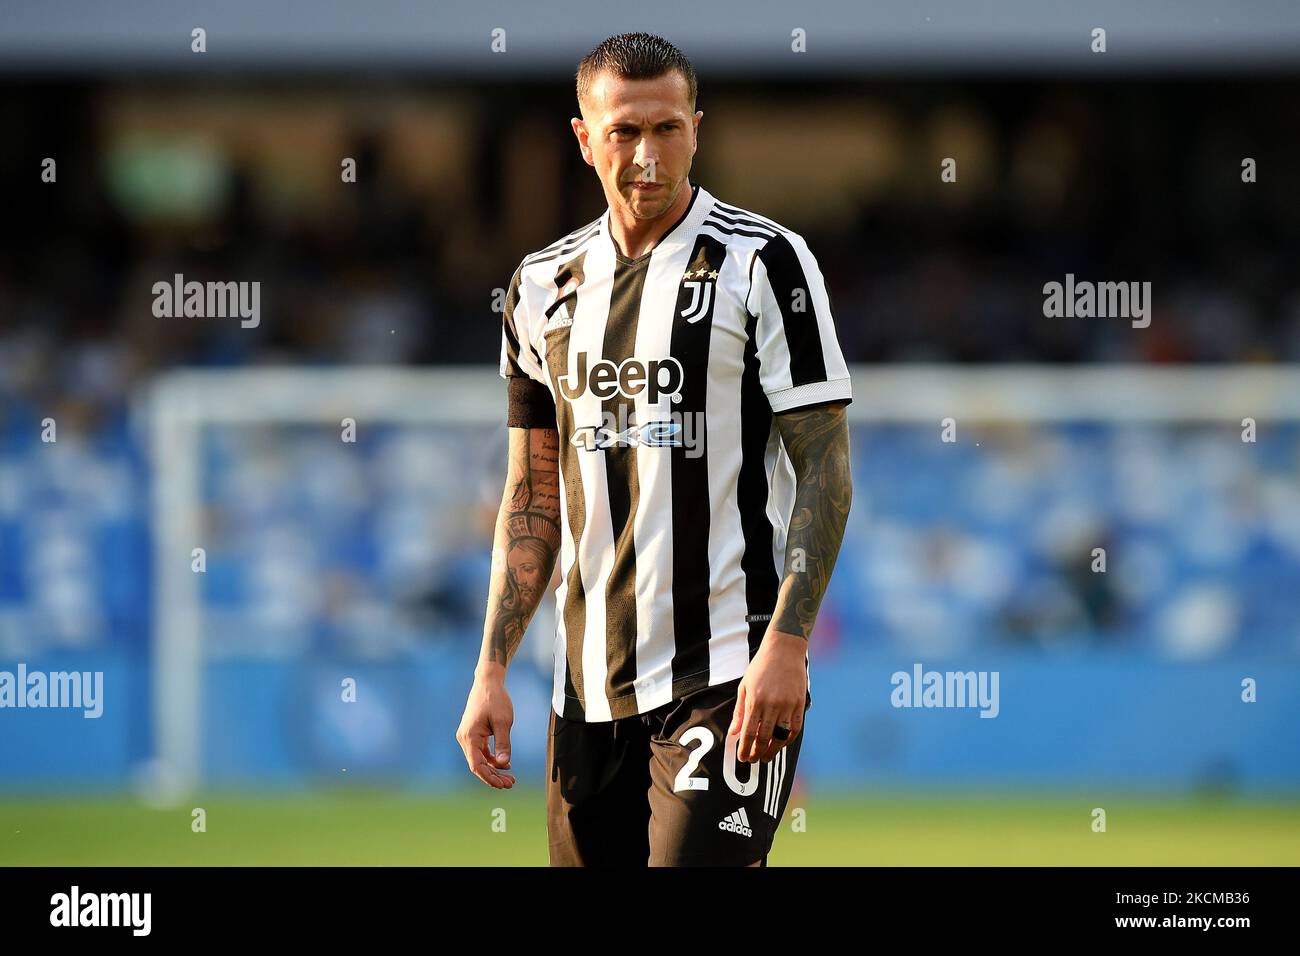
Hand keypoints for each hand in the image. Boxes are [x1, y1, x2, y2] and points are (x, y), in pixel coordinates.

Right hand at [455, 666, 514, 787]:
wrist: (488, 682)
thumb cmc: (496, 700)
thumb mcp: (503, 722)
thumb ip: (503, 744)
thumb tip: (504, 764)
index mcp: (469, 736)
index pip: (476, 766)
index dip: (489, 778)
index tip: (504, 784)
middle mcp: (465, 738)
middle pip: (477, 765)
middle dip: (493, 776)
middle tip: (511, 783)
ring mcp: (468, 736)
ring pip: (479, 760)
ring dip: (493, 769)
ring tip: (510, 778)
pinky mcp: (473, 734)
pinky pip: (481, 752)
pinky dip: (492, 759)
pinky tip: (505, 764)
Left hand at [728, 629, 807, 763]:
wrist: (784, 649)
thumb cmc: (760, 667)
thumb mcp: (744, 686)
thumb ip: (739, 711)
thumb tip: (733, 732)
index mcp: (755, 700)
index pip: (749, 732)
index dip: (745, 748)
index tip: (743, 758)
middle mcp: (771, 705)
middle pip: (764, 738)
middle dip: (757, 753)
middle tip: (753, 761)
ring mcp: (787, 705)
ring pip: (781, 736)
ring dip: (773, 750)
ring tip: (766, 757)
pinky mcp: (800, 704)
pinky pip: (795, 728)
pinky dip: (789, 739)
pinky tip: (782, 744)